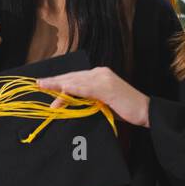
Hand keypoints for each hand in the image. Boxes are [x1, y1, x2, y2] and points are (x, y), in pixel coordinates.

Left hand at [36, 66, 151, 127]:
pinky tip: (62, 89)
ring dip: (59, 84)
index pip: (75, 77)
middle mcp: (101, 73)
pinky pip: (86, 88)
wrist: (146, 112)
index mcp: (99, 75)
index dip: (59, 81)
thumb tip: (68, 103)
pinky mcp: (108, 88)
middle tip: (38, 83)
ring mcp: (104, 79)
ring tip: (44, 86)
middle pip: (72, 76)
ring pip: (76, 81)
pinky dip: (73, 89)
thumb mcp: (102, 104)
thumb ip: (87, 101)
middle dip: (54, 80)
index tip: (45, 84)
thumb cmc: (125, 110)